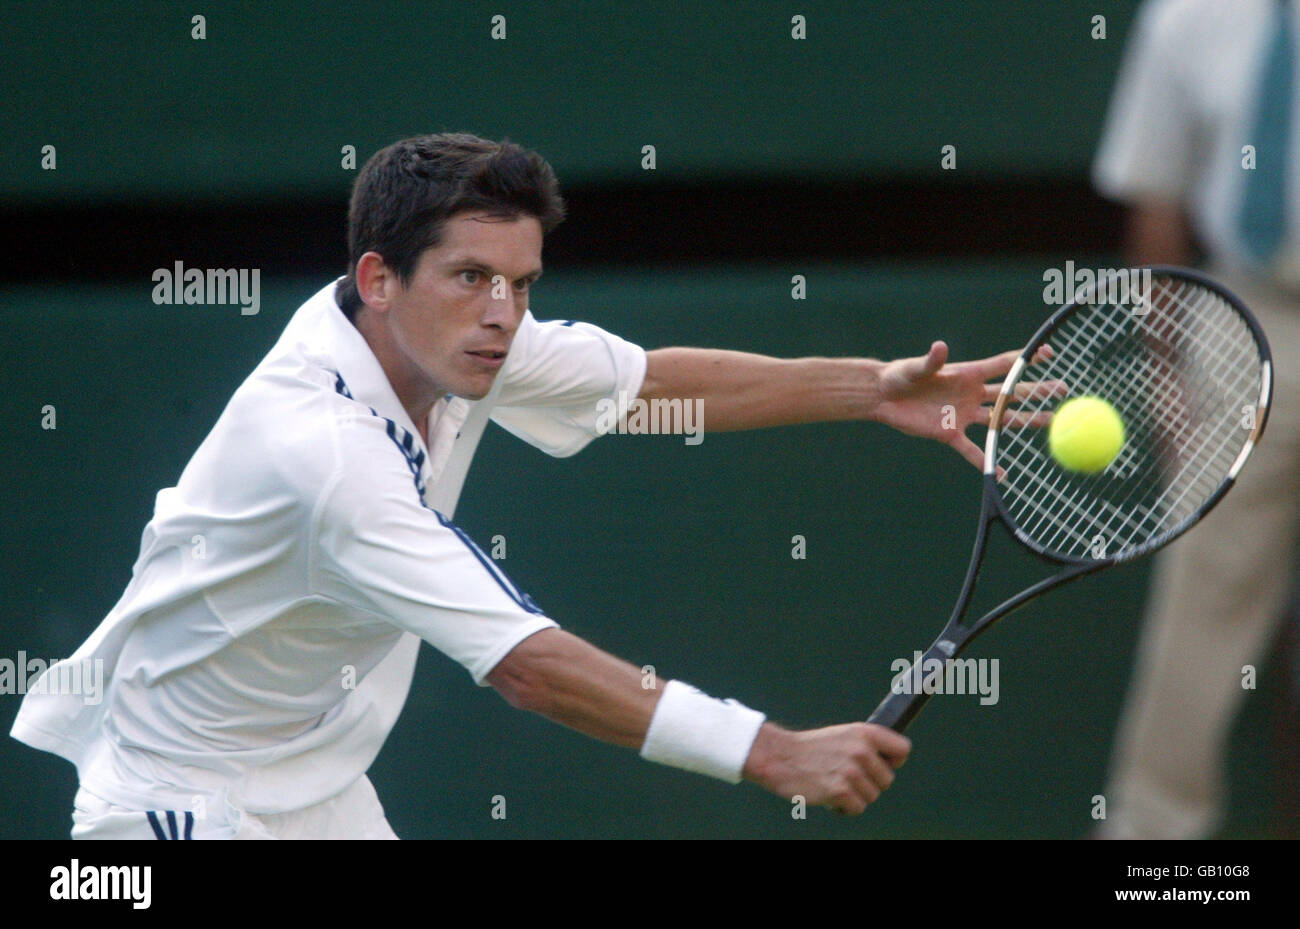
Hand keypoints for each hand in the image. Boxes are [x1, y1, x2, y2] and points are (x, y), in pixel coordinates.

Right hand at [743, 721, 911, 814]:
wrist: (779, 757)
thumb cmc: (811, 749)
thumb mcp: (842, 735)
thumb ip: (866, 745)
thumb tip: (892, 762)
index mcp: (865, 732)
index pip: (903, 749)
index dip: (893, 761)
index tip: (881, 764)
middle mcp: (861, 750)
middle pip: (887, 780)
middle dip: (869, 783)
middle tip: (846, 776)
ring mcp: (851, 771)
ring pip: (872, 796)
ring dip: (855, 796)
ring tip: (834, 783)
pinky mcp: (840, 791)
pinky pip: (857, 808)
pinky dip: (844, 808)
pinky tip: (830, 796)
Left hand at [872, 341, 1063, 473]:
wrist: (883, 397)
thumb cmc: (899, 375)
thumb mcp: (914, 368)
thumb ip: (930, 361)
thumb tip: (940, 348)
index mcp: (966, 373)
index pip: (1002, 365)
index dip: (1026, 359)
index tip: (1049, 354)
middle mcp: (970, 394)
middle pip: (1010, 393)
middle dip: (1037, 391)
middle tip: (1062, 390)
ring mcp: (963, 414)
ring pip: (999, 419)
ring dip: (1023, 421)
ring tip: (1050, 421)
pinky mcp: (949, 433)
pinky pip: (971, 449)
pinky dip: (984, 460)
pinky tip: (1001, 473)